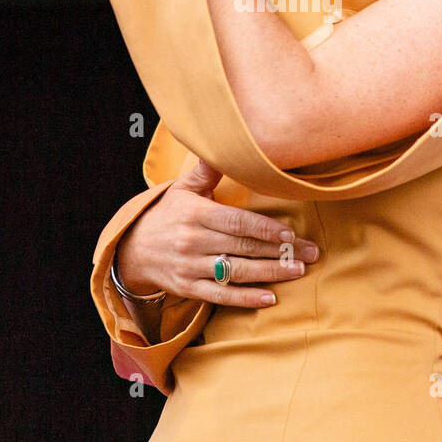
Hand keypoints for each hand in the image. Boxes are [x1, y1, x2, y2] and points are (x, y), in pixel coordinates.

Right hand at [115, 158, 319, 308]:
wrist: (131, 249)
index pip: (236, 222)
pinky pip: (221, 296)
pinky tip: (270, 298)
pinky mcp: (188, 288)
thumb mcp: (182, 189)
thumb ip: (207, 172)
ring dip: (270, 273)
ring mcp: (190, 267)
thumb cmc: (166, 215)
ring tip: (298, 270)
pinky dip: (246, 298)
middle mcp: (193, 241)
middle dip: (279, 251)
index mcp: (195, 214)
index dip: (264, 228)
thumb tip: (222, 143)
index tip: (289, 233)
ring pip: (236, 272)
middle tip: (310, 253)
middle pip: (243, 247)